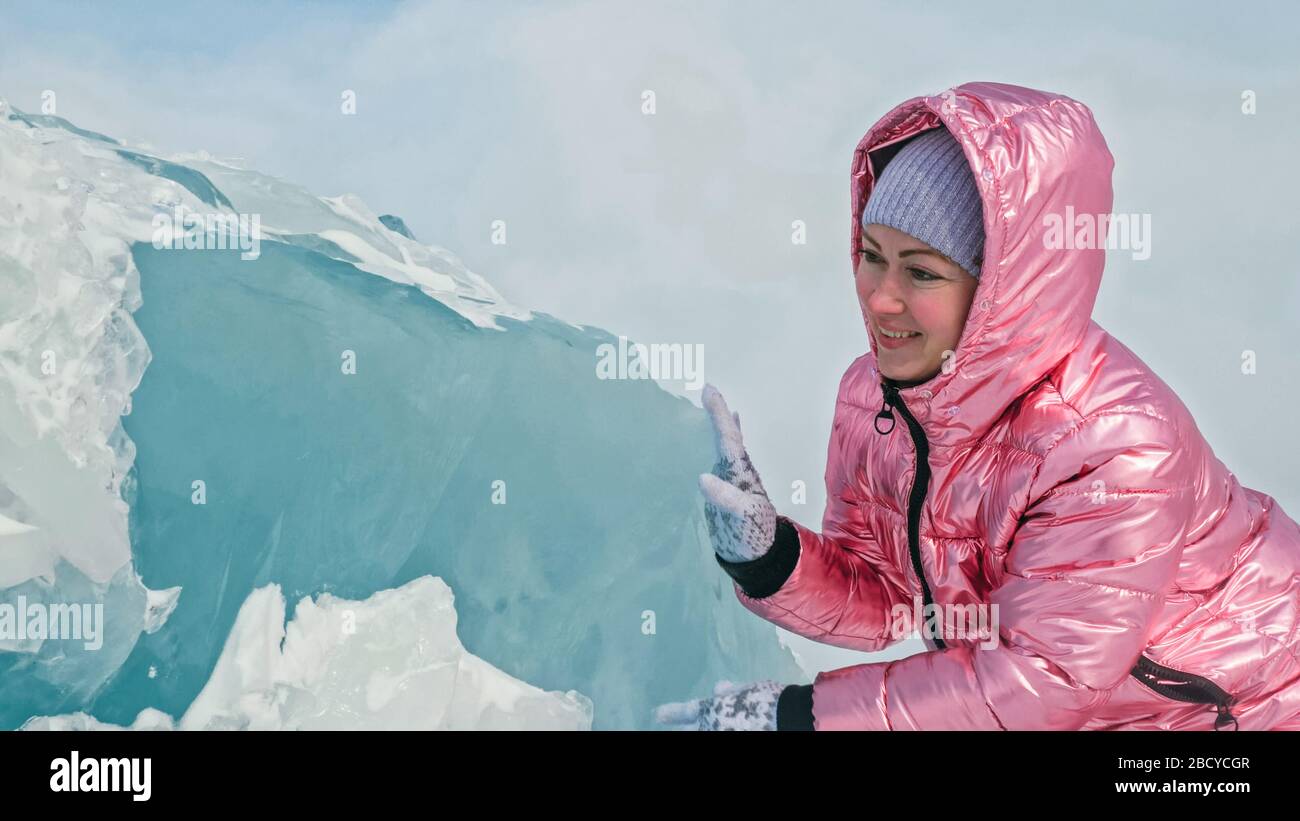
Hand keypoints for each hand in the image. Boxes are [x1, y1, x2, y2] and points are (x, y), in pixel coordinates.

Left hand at [654, 680, 784, 730]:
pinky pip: (720, 735)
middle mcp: (711, 727)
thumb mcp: (747, 689)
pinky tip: (734, 726)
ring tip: (699, 726)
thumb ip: (730, 691)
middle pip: (686, 730)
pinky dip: (723, 729)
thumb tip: (720, 689)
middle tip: (667, 724)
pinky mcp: (733, 739)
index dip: (670, 713)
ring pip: (701, 733)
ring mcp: (720, 735)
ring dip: (698, 728)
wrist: (787, 718)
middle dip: (679, 728)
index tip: (657, 715)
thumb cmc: (766, 698)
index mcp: (711, 709)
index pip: (683, 712)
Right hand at [699, 383, 776, 562]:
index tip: (709, 391)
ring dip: (716, 427)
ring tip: (710, 408)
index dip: (719, 415)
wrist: (754, 558)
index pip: (728, 438)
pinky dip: (712, 448)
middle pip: (726, 437)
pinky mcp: (720, 494)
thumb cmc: (753, 537)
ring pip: (721, 448)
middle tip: (707, 391)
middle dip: (717, 414)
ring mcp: (728, 482)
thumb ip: (726, 498)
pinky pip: (714, 463)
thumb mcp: (743, 519)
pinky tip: (710, 445)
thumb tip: (703, 477)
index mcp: (741, 473)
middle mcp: (735, 473)